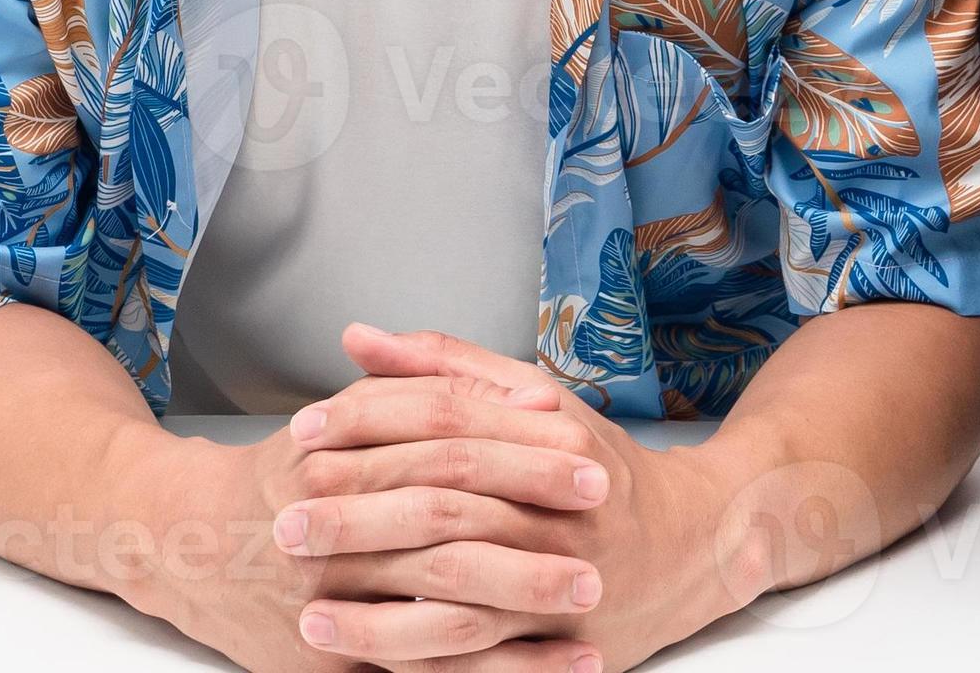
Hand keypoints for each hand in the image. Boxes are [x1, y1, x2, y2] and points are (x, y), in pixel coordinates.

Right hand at [118, 359, 590, 672]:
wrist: (185, 545)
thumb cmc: (285, 476)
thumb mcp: (347, 418)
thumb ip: (425, 391)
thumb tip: (525, 394)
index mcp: (339, 454)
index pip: (444, 440)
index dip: (519, 446)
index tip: (585, 451)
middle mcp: (331, 523)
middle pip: (448, 515)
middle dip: (531, 517)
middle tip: (602, 516)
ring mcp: (333, 595)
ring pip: (440, 598)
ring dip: (522, 598)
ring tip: (592, 592)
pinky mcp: (336, 654)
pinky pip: (429, 667)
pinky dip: (502, 670)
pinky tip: (558, 665)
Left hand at [271, 324, 761, 672]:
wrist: (694, 545)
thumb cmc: (598, 466)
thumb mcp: (534, 398)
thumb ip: (444, 366)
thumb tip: (357, 338)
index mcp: (547, 435)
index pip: (445, 418)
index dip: (368, 422)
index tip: (303, 432)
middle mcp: (555, 506)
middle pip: (444, 504)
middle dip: (357, 515)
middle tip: (285, 522)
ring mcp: (560, 578)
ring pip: (459, 590)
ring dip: (378, 604)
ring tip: (305, 608)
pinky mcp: (560, 641)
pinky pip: (481, 655)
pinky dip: (417, 656)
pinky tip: (360, 653)